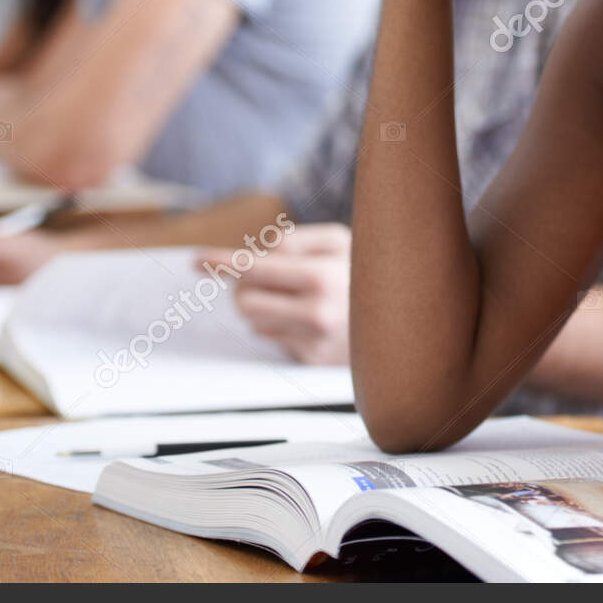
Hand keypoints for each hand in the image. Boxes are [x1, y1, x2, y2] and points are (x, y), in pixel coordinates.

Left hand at [198, 222, 352, 365]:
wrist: (406, 315)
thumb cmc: (367, 270)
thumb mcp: (342, 240)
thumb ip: (296, 241)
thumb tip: (256, 256)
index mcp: (321, 277)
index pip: (254, 268)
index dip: (221, 262)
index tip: (196, 259)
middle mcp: (316, 313)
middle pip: (245, 299)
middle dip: (244, 285)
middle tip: (259, 277)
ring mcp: (314, 342)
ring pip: (255, 322)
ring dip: (262, 306)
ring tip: (292, 296)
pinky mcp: (313, 361)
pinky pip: (273, 339)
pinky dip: (280, 325)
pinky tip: (307, 318)